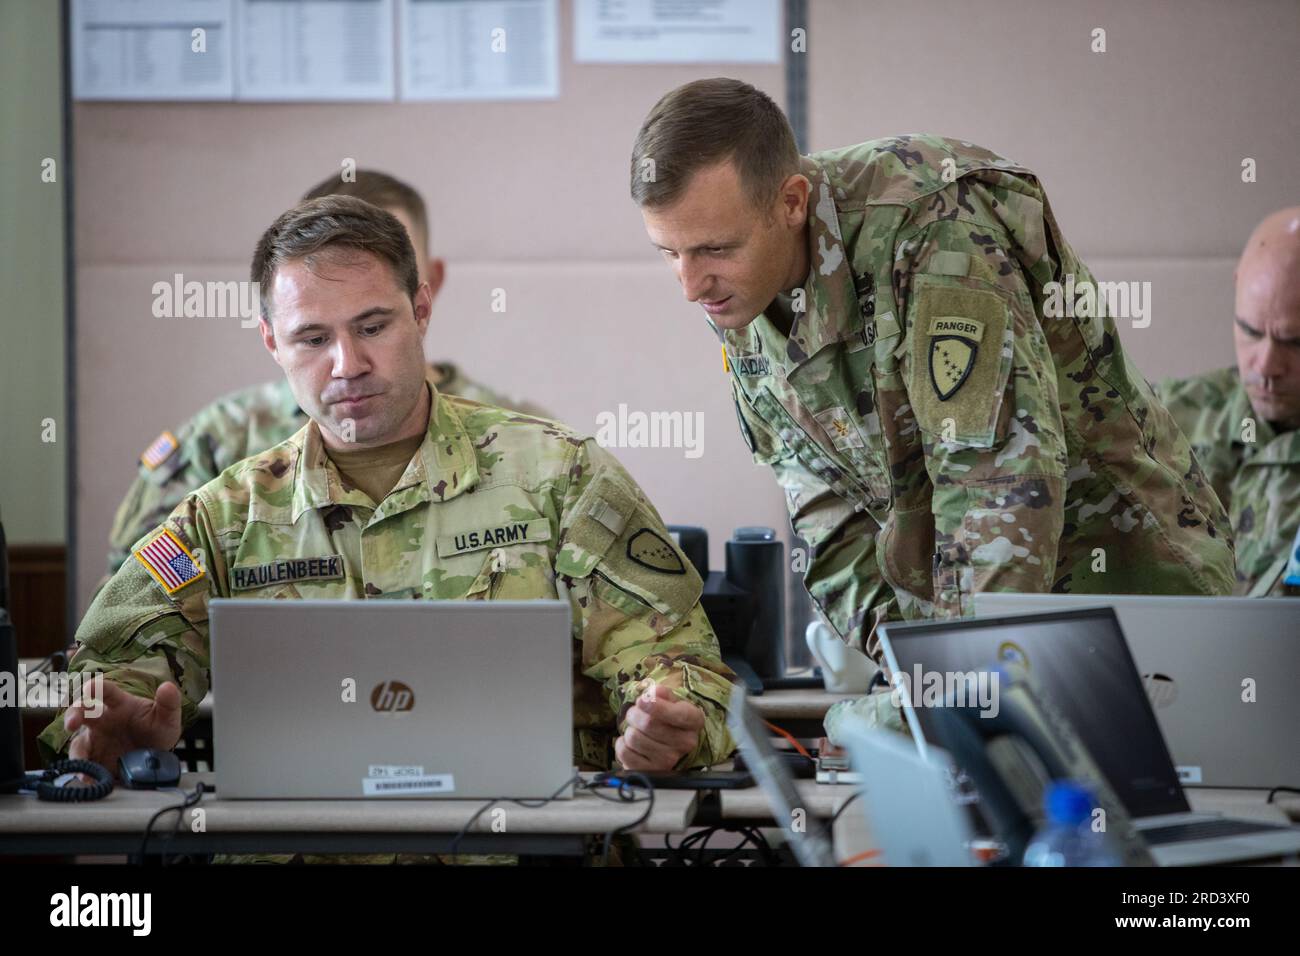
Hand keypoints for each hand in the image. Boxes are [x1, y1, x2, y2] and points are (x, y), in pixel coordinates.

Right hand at [64, 678, 182, 777]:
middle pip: (81, 713)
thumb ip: (169, 703)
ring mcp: (95, 741)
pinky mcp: (93, 760)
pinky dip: (83, 773)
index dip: (96, 687)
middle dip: (73, 715)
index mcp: (119, 705)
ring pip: (78, 744)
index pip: (106, 691)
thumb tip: (168, 686)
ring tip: (82, 763)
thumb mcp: (167, 718)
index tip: (90, 687)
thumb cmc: (157, 730)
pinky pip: (83, 766)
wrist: (156, 756)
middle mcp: (102, 720)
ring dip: (77, 753)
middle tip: (71, 723)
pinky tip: (89, 780)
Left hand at [614, 682, 704, 771]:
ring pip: (634, 737)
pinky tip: (632, 744)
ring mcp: (668, 760)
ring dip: (629, 729)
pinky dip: (622, 744)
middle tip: (635, 713)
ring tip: (636, 729)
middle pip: (648, 723)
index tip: (641, 700)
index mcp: (694, 720)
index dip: (654, 706)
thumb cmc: (667, 717)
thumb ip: (661, 693)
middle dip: (634, 714)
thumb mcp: (669, 700)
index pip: (677, 714)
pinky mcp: (650, 771)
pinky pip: (624, 752)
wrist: (667, 743)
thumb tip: (652, 694)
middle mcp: (685, 743)